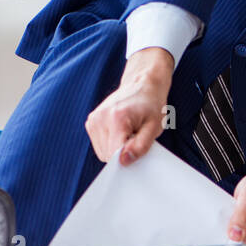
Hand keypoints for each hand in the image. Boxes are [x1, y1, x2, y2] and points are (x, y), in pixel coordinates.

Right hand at [85, 47, 173, 165]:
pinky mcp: (91, 122)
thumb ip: (140, 146)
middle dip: (122, 153)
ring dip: (116, 148)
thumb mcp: (154, 127)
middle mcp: (100, 118)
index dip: (126, 158)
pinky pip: (100, 144)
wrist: (142, 84)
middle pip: (107, 155)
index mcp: (116, 119)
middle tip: (135, 137)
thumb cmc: (152, 105)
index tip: (136, 149)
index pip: (113, 155)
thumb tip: (124, 161)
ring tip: (128, 132)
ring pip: (102, 152)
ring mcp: (93, 119)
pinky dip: (111, 142)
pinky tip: (120, 130)